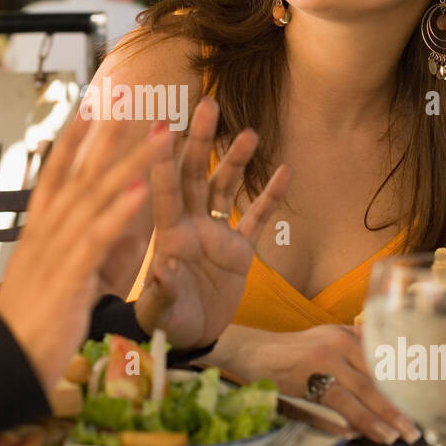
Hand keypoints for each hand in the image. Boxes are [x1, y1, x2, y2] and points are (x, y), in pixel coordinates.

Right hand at [0, 113, 169, 389]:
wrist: (8, 366)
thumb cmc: (38, 326)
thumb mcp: (70, 280)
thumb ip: (95, 251)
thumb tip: (122, 221)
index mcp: (41, 232)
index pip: (56, 175)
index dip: (74, 139)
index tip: (92, 107)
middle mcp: (46, 233)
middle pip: (81, 174)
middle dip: (110, 136)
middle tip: (134, 100)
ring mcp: (55, 253)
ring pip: (96, 196)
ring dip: (129, 161)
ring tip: (158, 133)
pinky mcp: (69, 278)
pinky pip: (97, 237)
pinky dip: (119, 211)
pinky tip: (141, 189)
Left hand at [133, 95, 289, 350]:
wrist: (189, 341)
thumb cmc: (166, 324)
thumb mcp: (161, 312)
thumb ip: (162, 290)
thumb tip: (162, 268)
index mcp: (167, 236)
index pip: (164, 190)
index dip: (162, 160)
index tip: (161, 126)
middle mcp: (190, 227)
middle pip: (195, 174)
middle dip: (201, 140)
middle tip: (208, 104)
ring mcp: (216, 236)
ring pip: (226, 188)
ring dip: (235, 161)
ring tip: (248, 133)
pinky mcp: (240, 252)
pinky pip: (256, 219)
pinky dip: (269, 197)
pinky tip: (284, 171)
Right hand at [224, 324, 420, 445]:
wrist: (254, 350)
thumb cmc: (295, 349)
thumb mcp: (328, 336)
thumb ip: (358, 343)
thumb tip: (391, 357)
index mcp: (348, 337)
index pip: (383, 364)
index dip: (403, 388)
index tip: (420, 406)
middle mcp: (338, 346)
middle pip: (375, 382)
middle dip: (397, 409)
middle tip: (414, 430)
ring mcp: (322, 362)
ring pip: (358, 395)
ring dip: (378, 419)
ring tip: (395, 438)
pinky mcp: (305, 380)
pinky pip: (334, 405)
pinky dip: (351, 421)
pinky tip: (363, 434)